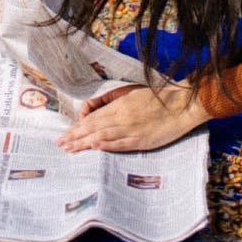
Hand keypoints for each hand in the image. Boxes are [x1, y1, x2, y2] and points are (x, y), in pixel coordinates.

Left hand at [56, 82, 207, 153]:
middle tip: (60, 144)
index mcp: (120, 103)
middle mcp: (122, 116)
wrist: (181, 104)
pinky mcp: (140, 141)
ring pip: (102, 137)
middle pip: (93, 127)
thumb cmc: (157, 96)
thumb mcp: (132, 92)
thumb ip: (113, 99)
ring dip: (84, 144)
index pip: (93, 117)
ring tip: (70, 149)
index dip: (78, 126)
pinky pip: (118, 144)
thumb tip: (95, 108)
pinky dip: (103, 147)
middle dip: (75, 136)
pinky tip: (92, 149)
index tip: (66, 133)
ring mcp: (130, 130)